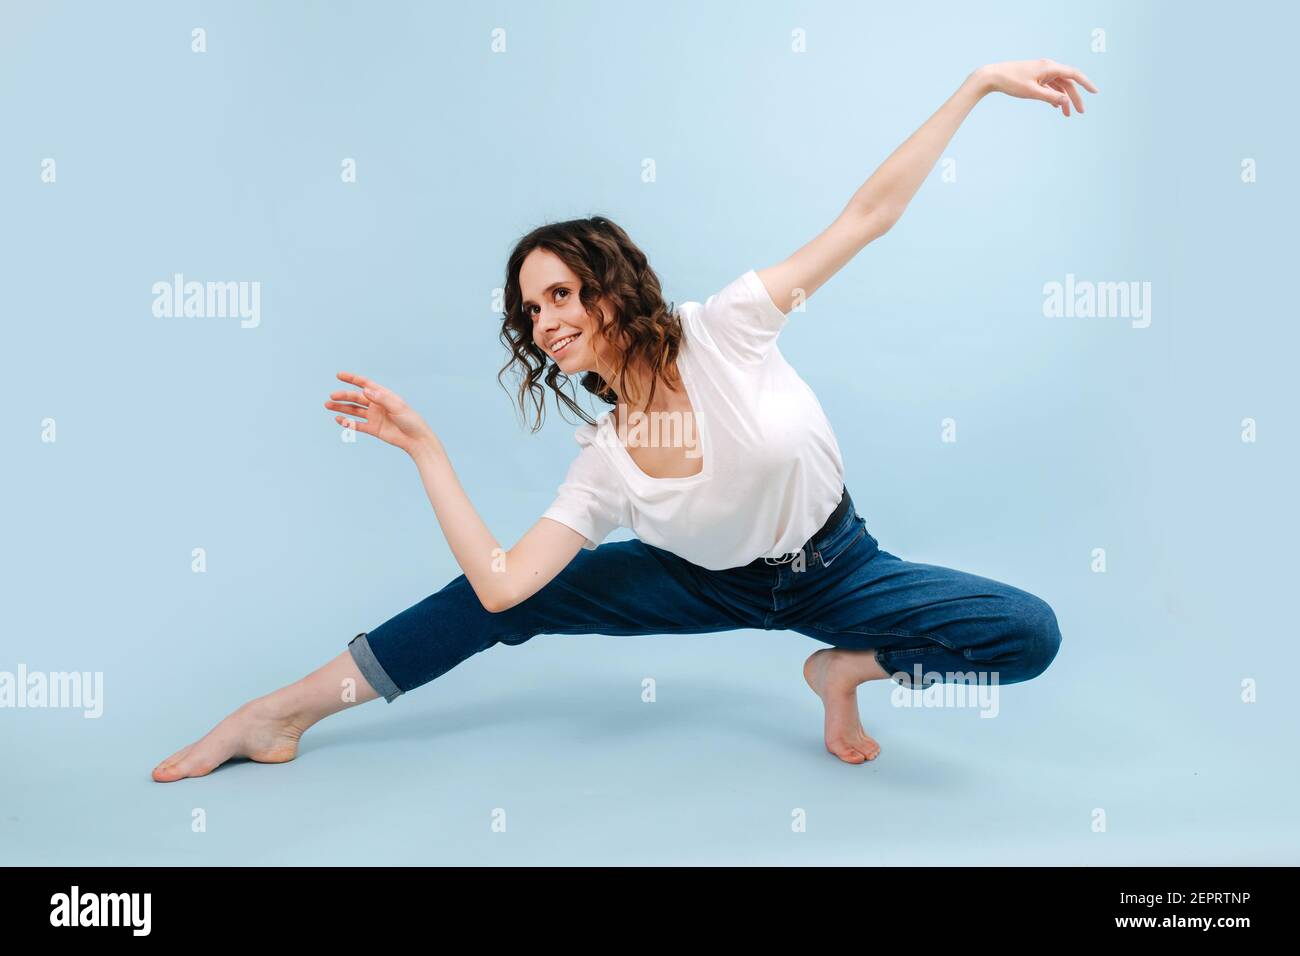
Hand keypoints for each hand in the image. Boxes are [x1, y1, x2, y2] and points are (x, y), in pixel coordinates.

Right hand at [325, 371, 436, 455]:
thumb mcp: (397, 407)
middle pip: (356, 398)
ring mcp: (374, 416)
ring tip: (328, 405)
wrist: (416, 439)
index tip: (339, 375)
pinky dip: (348, 422)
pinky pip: (357, 425)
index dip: (352, 379)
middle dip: (343, 396)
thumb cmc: (410, 420)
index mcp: (383, 395)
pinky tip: (339, 420)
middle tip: (332, 396)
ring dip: (341, 408)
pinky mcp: (373, 428)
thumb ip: (381, 398)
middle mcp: (376, 404)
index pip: (365, 384)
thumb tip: (366, 390)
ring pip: (354, 410)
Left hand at [975, 58, 1098, 115]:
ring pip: (1058, 86)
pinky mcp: (1035, 77)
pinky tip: (1056, 107)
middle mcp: (1048, 67)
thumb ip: (1050, 96)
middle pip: (1067, 83)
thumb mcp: (1032, 92)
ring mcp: (1041, 72)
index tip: (1095, 92)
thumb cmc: (1011, 82)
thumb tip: (1066, 100)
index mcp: (1049, 67)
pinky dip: (1054, 96)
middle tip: (1080, 112)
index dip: (1086, 83)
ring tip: (1066, 115)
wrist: (992, 76)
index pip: (1073, 74)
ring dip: (1063, 100)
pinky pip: (1049, 87)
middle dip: (1074, 98)